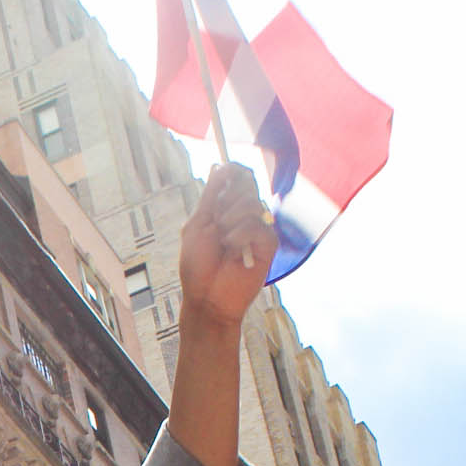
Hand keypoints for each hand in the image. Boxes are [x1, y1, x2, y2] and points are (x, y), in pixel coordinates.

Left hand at [177, 161, 279, 331]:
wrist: (206, 298)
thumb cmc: (198, 266)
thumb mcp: (197, 226)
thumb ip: (211, 196)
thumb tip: (219, 167)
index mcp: (228, 208)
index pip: (240, 177)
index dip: (235, 170)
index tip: (226, 171)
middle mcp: (245, 215)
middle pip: (247, 184)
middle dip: (227, 200)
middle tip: (217, 223)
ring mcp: (258, 228)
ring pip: (252, 203)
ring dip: (231, 220)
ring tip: (222, 240)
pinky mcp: (268, 244)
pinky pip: (258, 225)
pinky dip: (240, 234)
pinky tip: (232, 249)